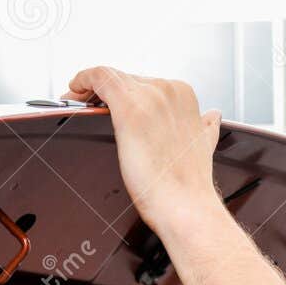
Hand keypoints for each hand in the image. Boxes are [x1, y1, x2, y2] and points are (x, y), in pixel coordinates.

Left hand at [61, 66, 221, 235]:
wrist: (186, 207)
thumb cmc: (189, 188)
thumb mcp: (203, 147)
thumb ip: (205, 128)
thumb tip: (211, 118)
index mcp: (185, 97)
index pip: (146, 83)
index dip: (126, 91)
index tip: (111, 104)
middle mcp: (168, 90)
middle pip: (127, 79)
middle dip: (106, 93)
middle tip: (87, 105)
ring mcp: (148, 96)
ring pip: (110, 78)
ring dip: (90, 88)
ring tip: (78, 102)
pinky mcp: (128, 106)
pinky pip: (97, 77)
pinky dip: (82, 79)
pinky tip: (74, 89)